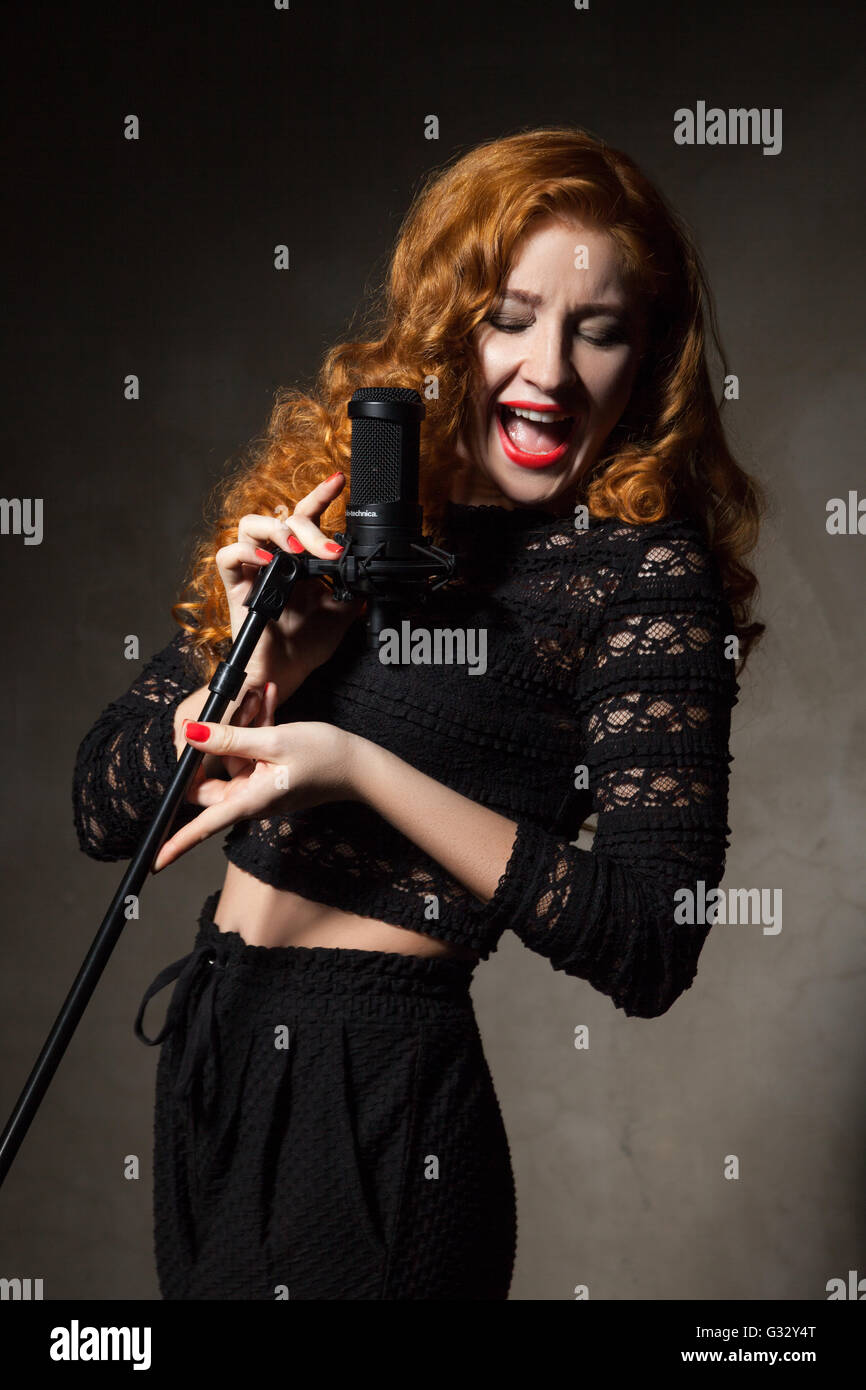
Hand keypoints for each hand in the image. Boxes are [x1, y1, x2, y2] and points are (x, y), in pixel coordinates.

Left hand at [152, 694, 358, 871]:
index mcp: (250, 799)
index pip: (204, 825)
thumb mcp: (273, 742)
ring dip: (244, 725)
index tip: (153, 861)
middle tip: (232, 707)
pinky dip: (257, 727)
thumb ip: (229, 739)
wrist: (360, 765)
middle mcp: (252, 797)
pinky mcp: (270, 775)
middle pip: (214, 777)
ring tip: (262, 695)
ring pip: (234, 756)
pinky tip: (268, 699)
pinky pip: (251, 752)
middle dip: (217, 741)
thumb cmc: (324, 756)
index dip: (176, 843)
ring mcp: (261, 787)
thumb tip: (191, 735)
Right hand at [217, 471, 364, 703]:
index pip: (305, 517)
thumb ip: (350, 586)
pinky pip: (227, 556)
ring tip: (297, 550)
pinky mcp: (234, 588)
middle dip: (306, 525)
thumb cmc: (307, 645)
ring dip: (276, 531)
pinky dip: (245, 551)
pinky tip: (268, 560)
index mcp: (297, 560)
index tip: (339, 481)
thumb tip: (366, 569)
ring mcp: (252, 571)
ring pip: (249, 525)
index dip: (319, 497)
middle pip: (279, 517)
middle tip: (327, 549)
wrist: (288, 674)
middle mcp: (273, 559)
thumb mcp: (341, 611)